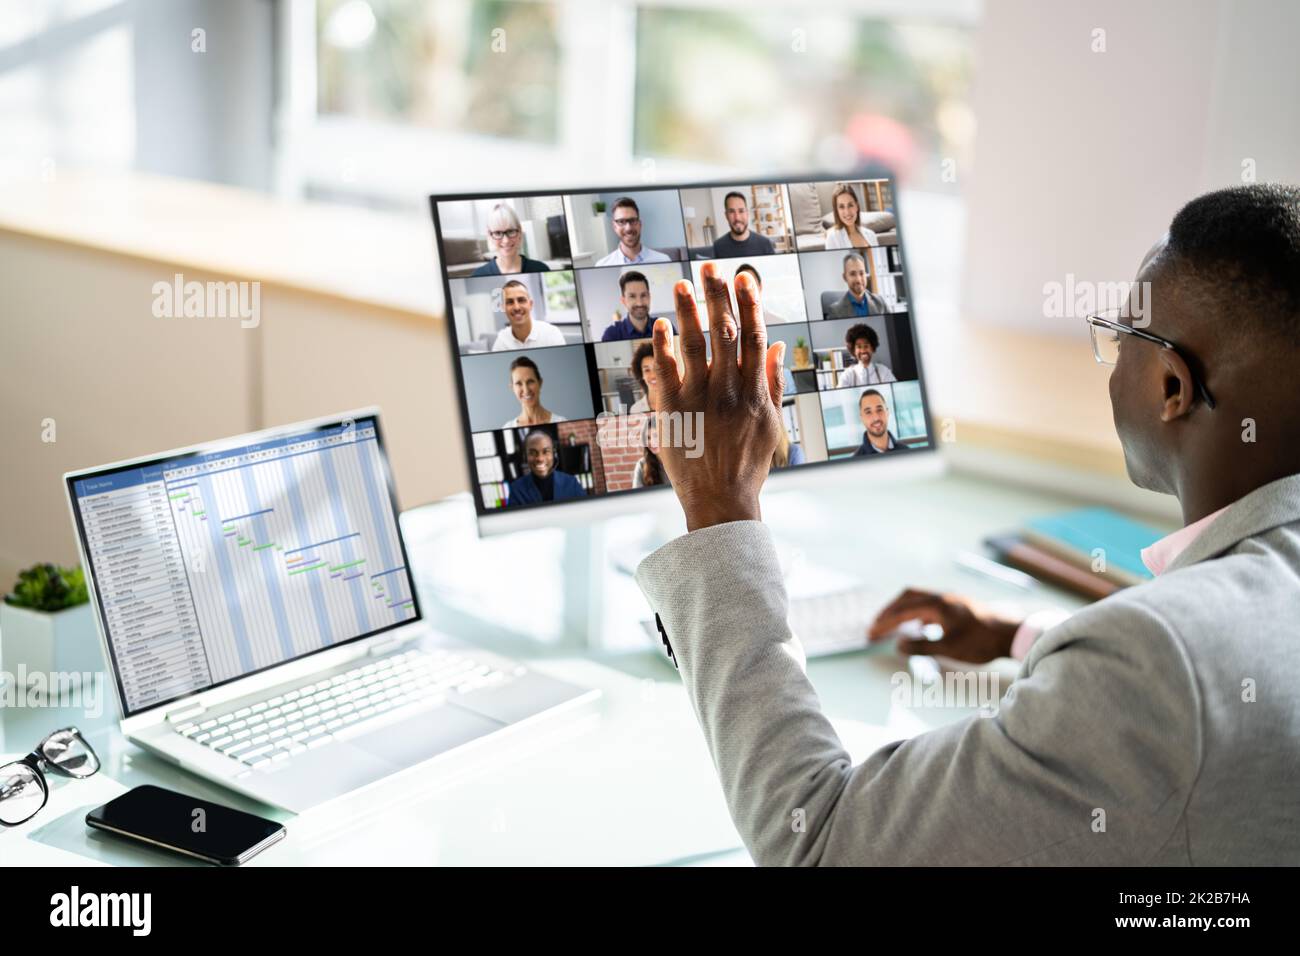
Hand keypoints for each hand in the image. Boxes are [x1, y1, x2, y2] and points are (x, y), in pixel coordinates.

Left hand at [651, 263, 785, 531]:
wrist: (720, 501)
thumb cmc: (748, 465)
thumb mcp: (772, 425)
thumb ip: (774, 383)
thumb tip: (777, 346)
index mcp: (754, 392)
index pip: (754, 338)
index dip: (749, 305)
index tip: (744, 278)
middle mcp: (728, 391)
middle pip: (724, 333)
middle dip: (718, 297)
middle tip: (711, 267)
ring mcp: (698, 400)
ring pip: (693, 345)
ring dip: (688, 312)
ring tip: (682, 283)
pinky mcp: (672, 412)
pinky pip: (665, 372)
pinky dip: (663, 347)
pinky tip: (661, 324)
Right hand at [868, 588, 1021, 662]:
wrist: (1012, 633)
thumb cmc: (982, 642)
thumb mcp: (949, 648)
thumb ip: (922, 646)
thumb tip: (898, 645)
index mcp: (937, 604)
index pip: (903, 611)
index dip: (884, 623)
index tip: (871, 633)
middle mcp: (941, 597)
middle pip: (906, 597)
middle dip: (888, 612)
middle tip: (875, 627)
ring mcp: (949, 600)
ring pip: (917, 599)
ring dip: (901, 611)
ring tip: (891, 626)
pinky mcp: (956, 606)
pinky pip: (928, 604)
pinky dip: (915, 614)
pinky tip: (917, 628)